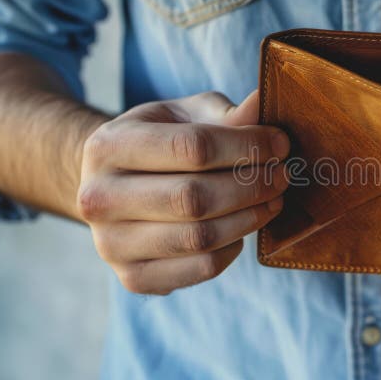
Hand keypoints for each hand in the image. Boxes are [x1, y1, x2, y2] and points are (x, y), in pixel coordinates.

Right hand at [78, 91, 288, 294]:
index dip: (247, 146)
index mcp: (108, 145)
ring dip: (250, 218)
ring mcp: (110, 245)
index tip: (280, 144)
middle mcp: (97, 198)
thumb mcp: (187, 115)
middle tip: (283, 175)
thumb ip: (227, 114)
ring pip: (199, 237)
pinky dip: (233, 248)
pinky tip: (240, 226)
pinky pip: (201, 268)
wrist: (115, 185)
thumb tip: (263, 101)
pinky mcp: (132, 278)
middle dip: (253, 185)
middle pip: (195, 198)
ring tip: (272, 199)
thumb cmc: (162, 142)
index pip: (192, 147)